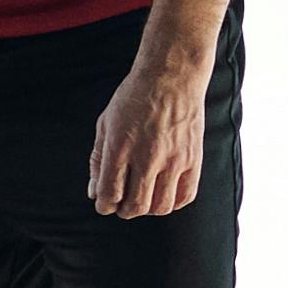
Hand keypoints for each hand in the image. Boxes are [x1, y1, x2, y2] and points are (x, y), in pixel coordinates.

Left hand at [87, 49, 210, 218]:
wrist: (171, 77)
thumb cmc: (133, 99)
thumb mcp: (106, 123)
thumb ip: (98, 160)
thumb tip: (94, 194)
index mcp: (120, 147)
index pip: (109, 194)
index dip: (104, 204)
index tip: (105, 202)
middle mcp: (147, 156)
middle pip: (135, 206)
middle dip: (124, 211)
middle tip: (123, 204)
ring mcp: (173, 159)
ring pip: (160, 207)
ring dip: (148, 209)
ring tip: (144, 197)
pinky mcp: (193, 159)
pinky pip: (184, 197)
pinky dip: (172, 203)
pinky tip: (164, 192)